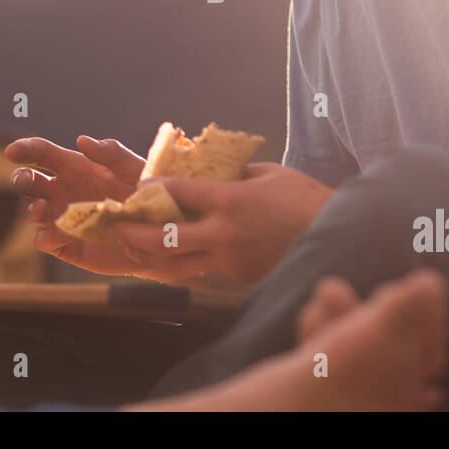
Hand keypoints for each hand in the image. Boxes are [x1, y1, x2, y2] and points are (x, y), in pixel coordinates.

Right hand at [6, 134, 147, 276]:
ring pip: (28, 211)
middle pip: (26, 181)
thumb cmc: (145, 193)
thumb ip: (111, 153)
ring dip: (28, 209)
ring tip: (40, 209)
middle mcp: (61, 190)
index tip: (12, 152)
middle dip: (20, 178)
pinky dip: (46, 236)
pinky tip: (61, 234)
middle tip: (26, 180)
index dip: (24, 149)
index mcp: (73, 166)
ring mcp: (60, 217)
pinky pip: (43, 240)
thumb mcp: (134, 169)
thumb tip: (82, 140)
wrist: (156, 234)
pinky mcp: (64, 244)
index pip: (40, 153)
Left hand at [110, 162, 333, 283]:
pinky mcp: (237, 276)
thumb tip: (205, 172)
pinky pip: (205, 268)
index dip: (149, 189)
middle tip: (114, 226)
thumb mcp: (267, 172)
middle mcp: (223, 233)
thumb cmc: (302, 197)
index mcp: (229, 200)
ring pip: (176, 264)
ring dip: (149, 256)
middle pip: (164, 238)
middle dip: (133, 232)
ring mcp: (230, 259)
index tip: (134, 188)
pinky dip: (188, 259)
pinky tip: (175, 252)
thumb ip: (233, 174)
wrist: (335, 235)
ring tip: (130, 248)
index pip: (175, 194)